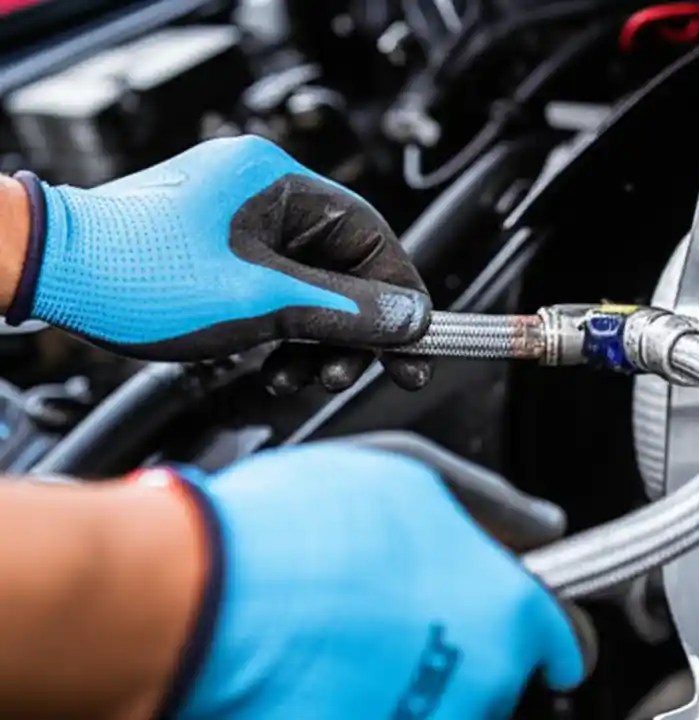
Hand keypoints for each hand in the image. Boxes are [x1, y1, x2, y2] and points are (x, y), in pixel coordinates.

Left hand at [6, 136, 431, 391]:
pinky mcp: (216, 250)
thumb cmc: (139, 270)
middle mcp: (262, 193)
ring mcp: (237, 221)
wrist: (47, 272)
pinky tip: (270, 365)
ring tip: (295, 377)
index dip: (399, 297)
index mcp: (281, 182)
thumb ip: (343, 312)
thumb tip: (408, 319)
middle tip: (350, 373)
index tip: (416, 343)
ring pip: (307, 287)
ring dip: (312, 340)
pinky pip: (273, 291)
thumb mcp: (260, 302)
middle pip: (341, 267)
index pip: (372, 238)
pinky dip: (280, 331)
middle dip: (349, 330)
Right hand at [164, 444, 584, 719]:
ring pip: (444, 702)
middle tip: (396, 611)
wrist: (196, 595)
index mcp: (505, 610)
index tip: (534, 636)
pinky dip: (366, 701)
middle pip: (496, 673)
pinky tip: (323, 674)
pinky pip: (390, 716)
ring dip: (412, 679)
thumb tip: (541, 525)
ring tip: (346, 635)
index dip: (546, 633)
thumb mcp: (413, 475)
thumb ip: (494, 506)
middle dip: (460, 647)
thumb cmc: (297, 529)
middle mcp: (480, 679)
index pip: (566, 641)